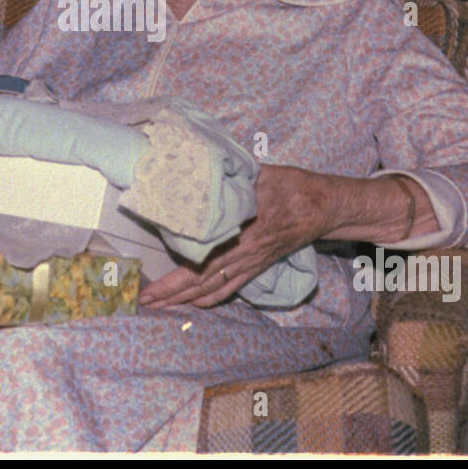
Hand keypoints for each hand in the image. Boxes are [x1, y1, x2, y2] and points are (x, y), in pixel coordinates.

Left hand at [139, 165, 333, 308]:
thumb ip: (230, 175)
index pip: (200, 264)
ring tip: (160, 305)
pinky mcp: (258, 266)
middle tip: (143, 300)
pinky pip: (231, 287)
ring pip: (213, 288)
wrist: (323, 205)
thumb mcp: (260, 174)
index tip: (150, 285)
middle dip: (170, 294)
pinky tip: (195, 304)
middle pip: (200, 282)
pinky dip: (211, 299)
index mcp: (241, 233)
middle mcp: (243, 254)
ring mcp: (251, 264)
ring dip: (185, 299)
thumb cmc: (292, 186)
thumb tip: (199, 163)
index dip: (174, 279)